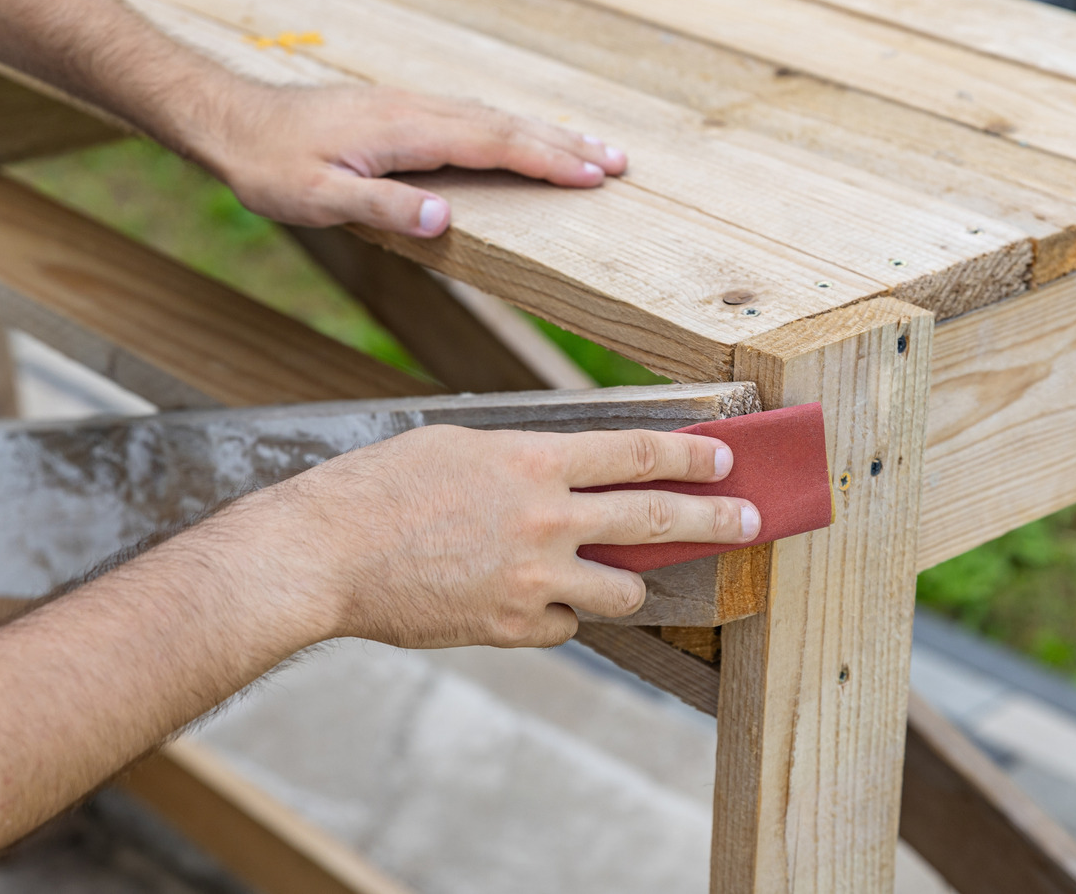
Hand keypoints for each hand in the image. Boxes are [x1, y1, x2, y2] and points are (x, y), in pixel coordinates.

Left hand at [198, 84, 626, 236]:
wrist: (229, 121)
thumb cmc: (268, 165)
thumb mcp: (315, 198)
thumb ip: (380, 208)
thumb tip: (444, 218)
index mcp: (405, 132)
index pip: (494, 144)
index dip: (548, 160)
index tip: (594, 176)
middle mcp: (416, 111)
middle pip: (507, 124)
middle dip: (567, 144)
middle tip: (619, 162)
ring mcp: (409, 108)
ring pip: (493, 116)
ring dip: (545, 133)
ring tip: (591, 149)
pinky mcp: (399, 114)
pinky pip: (472, 116)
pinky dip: (511, 128)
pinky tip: (521, 137)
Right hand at [269, 426, 758, 648]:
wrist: (324, 554)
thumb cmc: (379, 489)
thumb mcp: (457, 446)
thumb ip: (523, 461)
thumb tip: (568, 474)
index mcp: (533, 462)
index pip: (637, 453)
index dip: (690, 456)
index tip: (725, 459)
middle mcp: (546, 519)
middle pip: (655, 521)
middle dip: (715, 520)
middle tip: (750, 520)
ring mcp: (533, 580)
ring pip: (623, 593)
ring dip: (635, 587)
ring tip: (628, 582)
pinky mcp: (512, 628)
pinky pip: (567, 628)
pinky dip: (562, 617)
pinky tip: (534, 604)